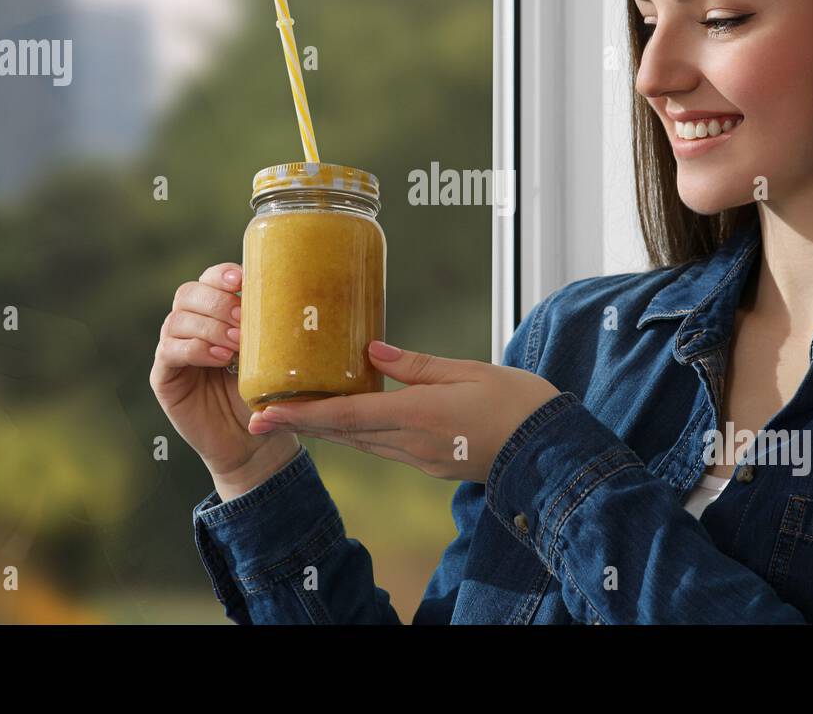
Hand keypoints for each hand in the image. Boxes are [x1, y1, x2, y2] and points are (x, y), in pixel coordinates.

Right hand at [149, 262, 298, 485]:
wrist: (254, 443)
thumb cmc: (269, 395)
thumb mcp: (279, 358)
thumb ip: (281, 330)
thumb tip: (306, 298)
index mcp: (218, 313)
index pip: (210, 279)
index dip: (221, 274)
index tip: (242, 279)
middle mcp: (192, 326)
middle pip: (188, 293)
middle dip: (216, 301)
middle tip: (243, 321)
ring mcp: (174, 349)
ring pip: (177, 319)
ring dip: (208, 326)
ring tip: (235, 346)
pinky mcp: (164, 376)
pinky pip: (168, 351)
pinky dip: (194, 350)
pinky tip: (218, 359)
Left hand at [246, 340, 561, 482]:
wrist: (550, 449)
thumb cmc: (519, 403)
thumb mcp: (469, 371)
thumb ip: (417, 364)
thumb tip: (371, 349)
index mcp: (419, 416)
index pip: (346, 417)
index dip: (301, 415)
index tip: (264, 412)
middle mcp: (413, 444)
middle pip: (344, 434)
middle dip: (302, 424)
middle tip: (261, 415)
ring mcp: (421, 459)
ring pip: (362, 443)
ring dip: (326, 430)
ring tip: (294, 414)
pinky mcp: (432, 464)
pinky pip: (383, 447)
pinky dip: (357, 433)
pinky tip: (348, 419)